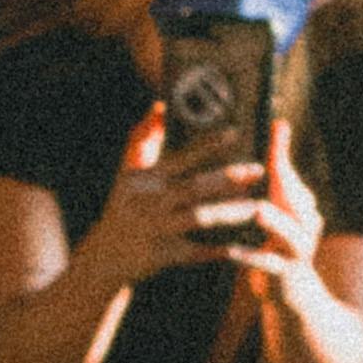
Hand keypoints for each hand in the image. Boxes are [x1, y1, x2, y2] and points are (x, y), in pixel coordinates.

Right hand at [89, 105, 269, 291]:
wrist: (105, 256)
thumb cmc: (123, 208)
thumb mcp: (126, 172)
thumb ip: (143, 137)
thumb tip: (160, 106)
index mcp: (148, 180)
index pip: (182, 157)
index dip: (208, 145)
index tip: (235, 133)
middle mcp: (151, 202)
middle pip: (195, 186)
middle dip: (228, 178)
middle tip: (258, 170)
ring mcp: (156, 230)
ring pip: (198, 218)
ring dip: (229, 213)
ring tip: (256, 207)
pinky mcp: (160, 256)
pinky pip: (193, 252)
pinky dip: (214, 251)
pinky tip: (236, 248)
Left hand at [211, 115, 326, 289]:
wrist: (290, 294)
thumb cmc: (277, 241)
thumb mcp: (279, 203)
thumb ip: (278, 168)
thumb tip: (279, 123)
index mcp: (300, 204)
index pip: (291, 175)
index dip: (283, 153)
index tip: (276, 126)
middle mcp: (306, 224)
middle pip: (297, 199)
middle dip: (285, 183)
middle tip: (273, 169)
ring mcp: (299, 251)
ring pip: (290, 231)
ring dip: (274, 221)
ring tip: (258, 210)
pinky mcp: (286, 276)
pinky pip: (271, 265)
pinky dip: (253, 258)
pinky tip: (233, 253)